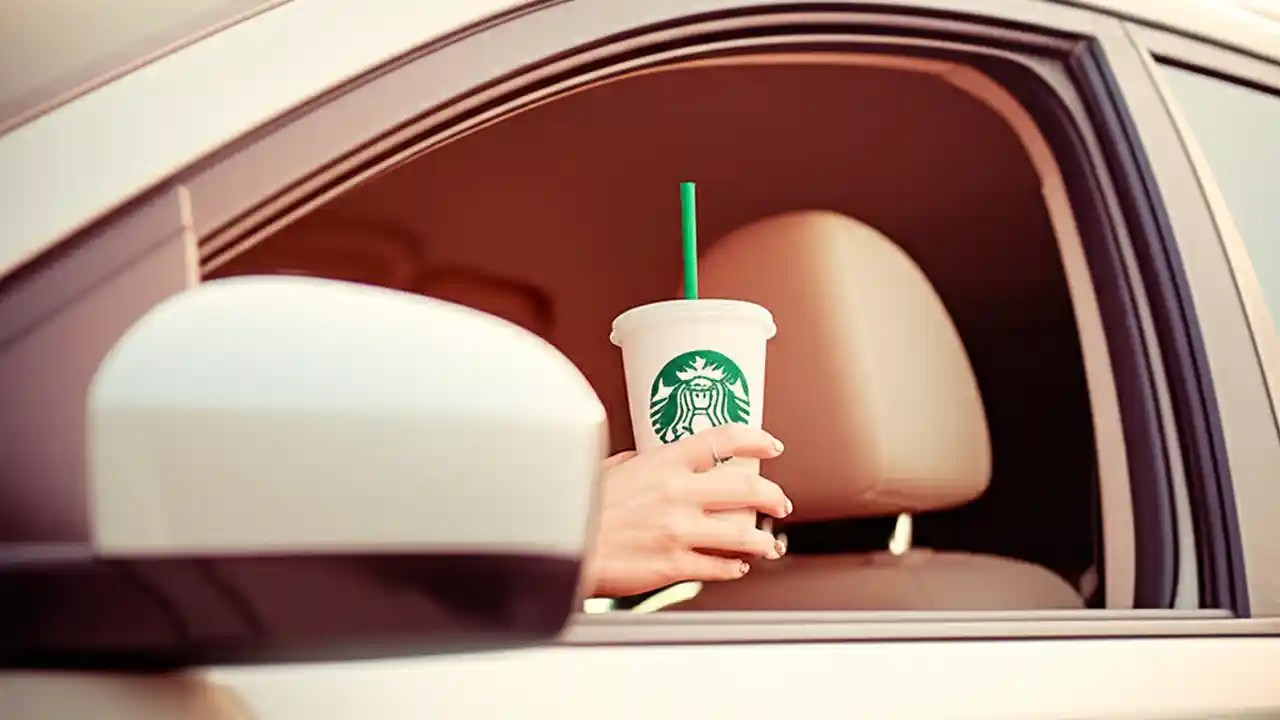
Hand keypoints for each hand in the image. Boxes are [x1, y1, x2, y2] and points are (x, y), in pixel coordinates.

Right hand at [582, 424, 792, 598]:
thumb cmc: (577, 505)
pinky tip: (736, 566)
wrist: (561, 544)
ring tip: (769, 544)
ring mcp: (679, 531)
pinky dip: (734, 568)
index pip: (723, 441)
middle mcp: (678, 494)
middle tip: (779, 503)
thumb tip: (648, 459)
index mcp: (663, 462)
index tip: (771, 446)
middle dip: (773, 497)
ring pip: (743, 535)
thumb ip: (638, 462)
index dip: (755, 440)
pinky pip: (719, 567)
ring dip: (763, 541)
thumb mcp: (609, 469)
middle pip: (748, 490)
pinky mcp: (673, 565)